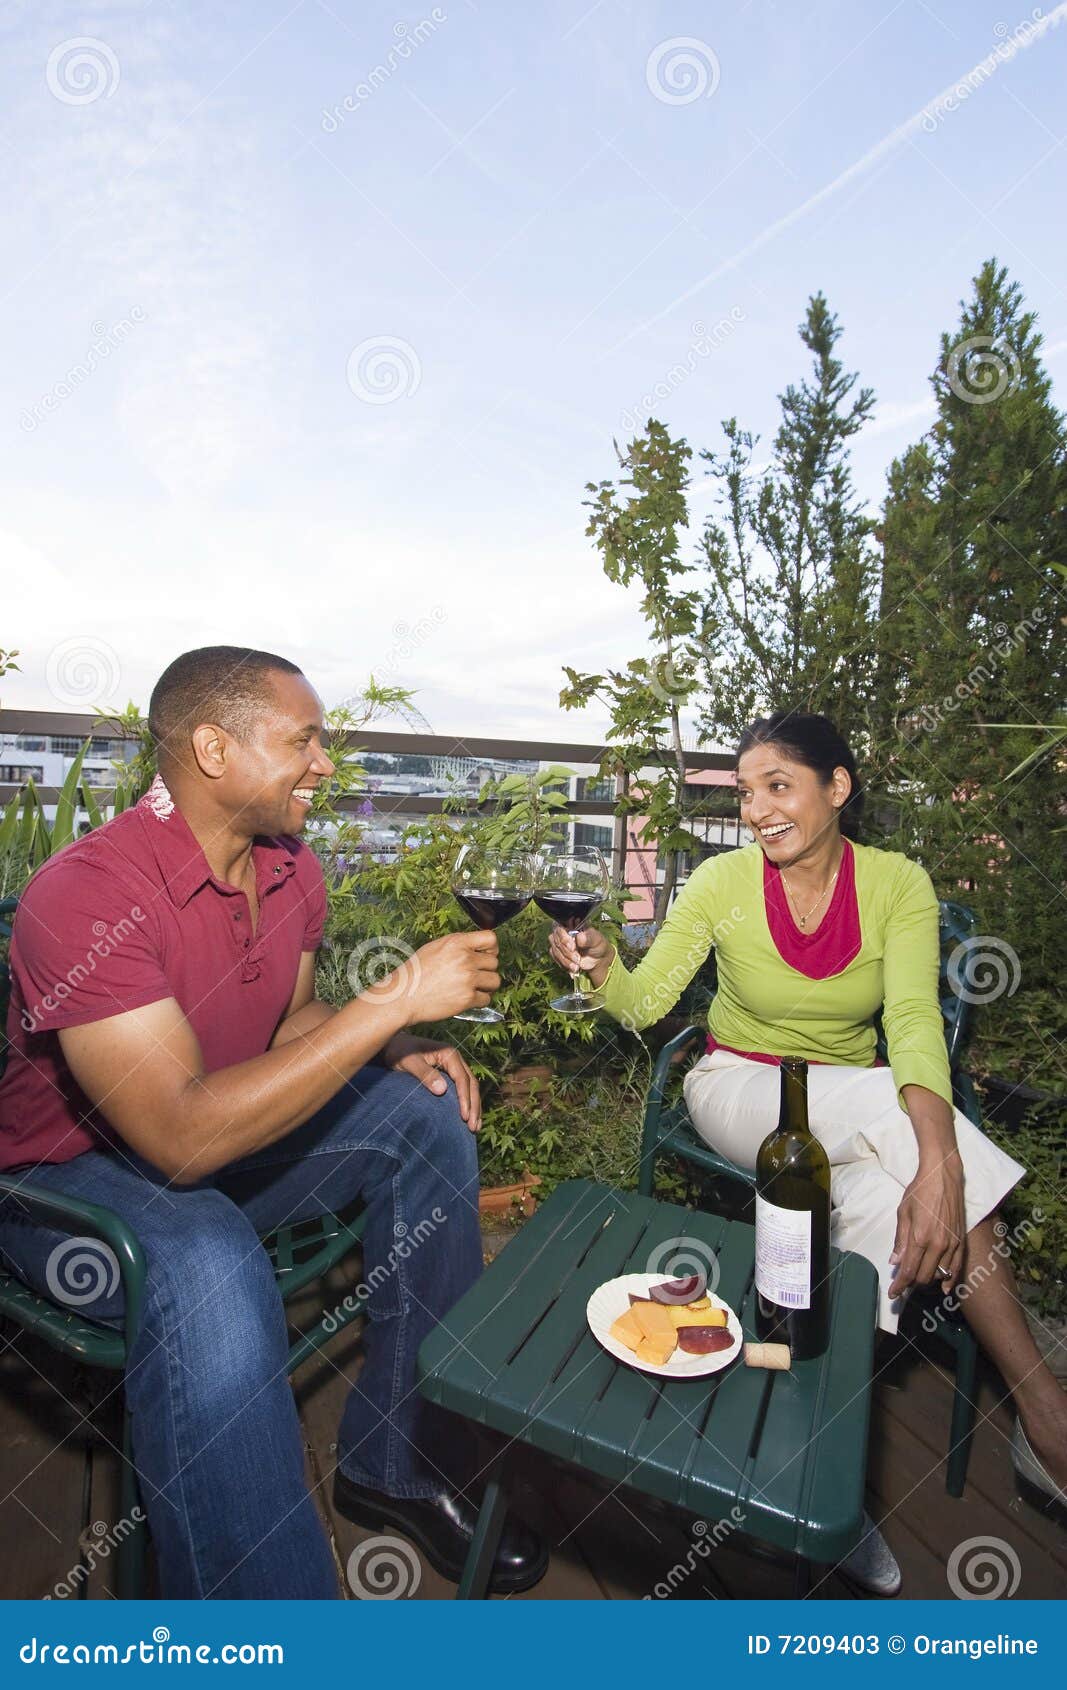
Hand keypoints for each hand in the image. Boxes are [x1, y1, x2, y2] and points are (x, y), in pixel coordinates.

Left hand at [381, 1033, 481, 1131]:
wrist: (392, 1045)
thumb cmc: (399, 1052)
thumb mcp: (409, 1062)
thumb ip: (425, 1074)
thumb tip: (442, 1090)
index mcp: (449, 1054)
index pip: (462, 1079)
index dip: (465, 1099)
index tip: (464, 1117)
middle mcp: (455, 1059)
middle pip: (471, 1084)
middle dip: (474, 1106)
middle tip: (473, 1127)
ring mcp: (453, 1066)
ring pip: (470, 1087)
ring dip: (474, 1107)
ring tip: (476, 1127)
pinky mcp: (449, 1073)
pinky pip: (463, 1088)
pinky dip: (468, 1102)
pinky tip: (468, 1116)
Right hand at [395, 931, 499, 1024]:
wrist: (403, 997)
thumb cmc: (414, 974)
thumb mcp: (434, 948)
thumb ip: (457, 946)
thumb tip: (475, 948)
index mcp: (456, 943)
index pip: (491, 938)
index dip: (492, 948)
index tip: (487, 955)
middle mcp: (464, 958)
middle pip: (494, 962)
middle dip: (486, 970)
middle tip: (475, 975)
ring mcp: (468, 978)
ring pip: (495, 980)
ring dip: (487, 986)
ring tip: (474, 988)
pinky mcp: (467, 998)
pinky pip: (486, 999)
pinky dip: (479, 1001)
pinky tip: (467, 999)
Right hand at [548, 923, 611, 978]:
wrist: (598, 959)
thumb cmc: (598, 945)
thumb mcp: (597, 940)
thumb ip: (589, 937)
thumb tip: (580, 937)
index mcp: (572, 924)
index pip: (559, 928)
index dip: (564, 938)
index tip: (573, 947)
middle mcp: (563, 932)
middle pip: (556, 941)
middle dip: (567, 953)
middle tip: (578, 959)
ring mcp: (559, 943)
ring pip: (555, 951)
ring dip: (566, 960)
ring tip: (577, 965)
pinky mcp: (558, 953)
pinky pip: (556, 959)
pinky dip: (565, 965)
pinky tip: (574, 968)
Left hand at [889, 1152, 966, 1298]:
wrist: (943, 1176)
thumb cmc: (919, 1191)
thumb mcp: (903, 1212)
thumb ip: (900, 1240)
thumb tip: (895, 1262)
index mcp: (920, 1237)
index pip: (908, 1271)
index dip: (900, 1286)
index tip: (893, 1294)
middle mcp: (938, 1244)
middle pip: (924, 1276)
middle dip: (912, 1283)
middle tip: (903, 1282)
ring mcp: (952, 1244)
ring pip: (940, 1274)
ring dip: (927, 1280)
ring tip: (917, 1280)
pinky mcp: (961, 1241)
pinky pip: (957, 1267)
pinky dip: (950, 1280)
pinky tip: (944, 1288)